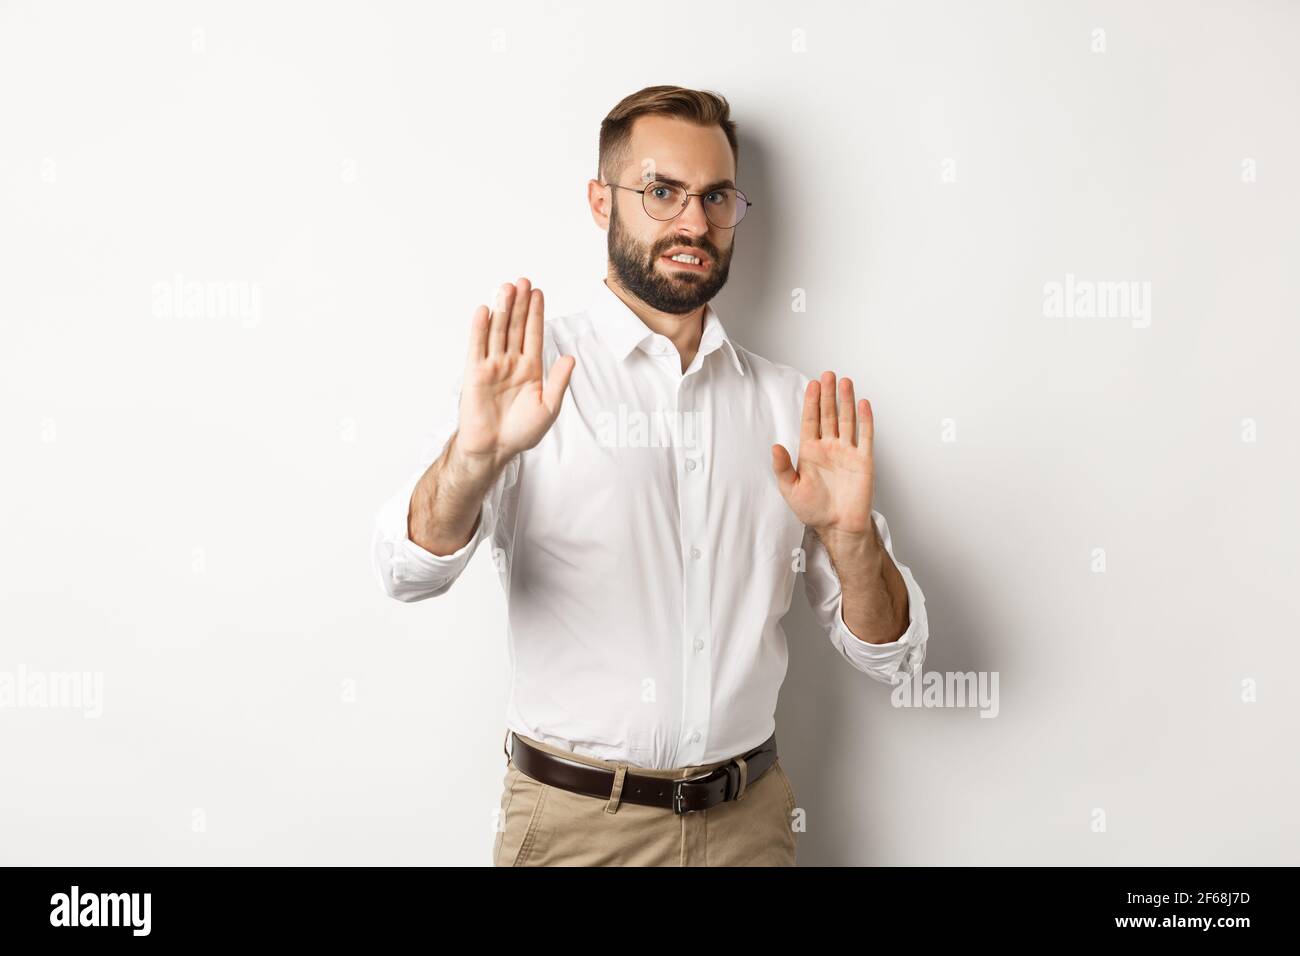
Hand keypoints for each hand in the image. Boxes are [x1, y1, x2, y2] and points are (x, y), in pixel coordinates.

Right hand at [455, 277, 575, 470]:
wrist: (494, 448)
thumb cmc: (522, 432)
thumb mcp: (549, 408)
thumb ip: (558, 382)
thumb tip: (569, 358)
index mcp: (530, 369)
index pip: (533, 334)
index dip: (535, 313)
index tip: (538, 292)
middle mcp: (511, 362)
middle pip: (515, 327)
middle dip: (519, 304)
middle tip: (522, 281)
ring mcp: (492, 366)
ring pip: (498, 332)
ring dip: (502, 310)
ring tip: (506, 288)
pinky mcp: (475, 373)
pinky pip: (477, 346)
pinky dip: (480, 328)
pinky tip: (485, 310)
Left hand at [771, 372, 875, 539]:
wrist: (838, 527)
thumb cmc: (814, 510)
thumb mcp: (791, 489)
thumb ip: (782, 467)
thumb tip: (774, 447)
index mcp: (810, 452)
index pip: (811, 421)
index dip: (812, 402)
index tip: (813, 384)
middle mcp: (829, 448)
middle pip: (829, 415)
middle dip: (828, 395)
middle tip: (829, 375)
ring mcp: (847, 452)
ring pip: (847, 420)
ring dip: (846, 401)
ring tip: (845, 383)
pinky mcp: (863, 460)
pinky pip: (865, 436)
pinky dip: (865, 420)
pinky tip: (864, 404)